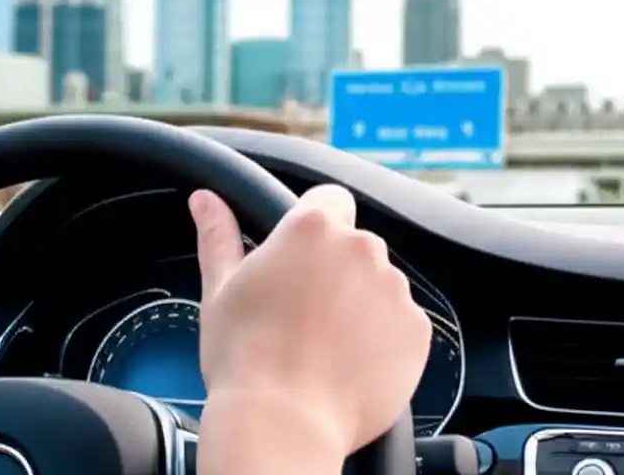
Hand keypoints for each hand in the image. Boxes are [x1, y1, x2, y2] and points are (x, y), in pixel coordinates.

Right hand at [190, 184, 431, 469]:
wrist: (283, 424)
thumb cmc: (244, 359)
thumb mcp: (220, 291)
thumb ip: (219, 237)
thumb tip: (206, 200)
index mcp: (312, 228)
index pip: (329, 200)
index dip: (315, 226)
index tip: (300, 258)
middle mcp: (361, 249)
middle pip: (356, 245)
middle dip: (336, 268)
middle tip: (305, 310)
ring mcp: (394, 289)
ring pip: (381, 283)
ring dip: (362, 302)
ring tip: (326, 344)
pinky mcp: (417, 330)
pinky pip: (402, 323)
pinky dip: (384, 338)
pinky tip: (350, 363)